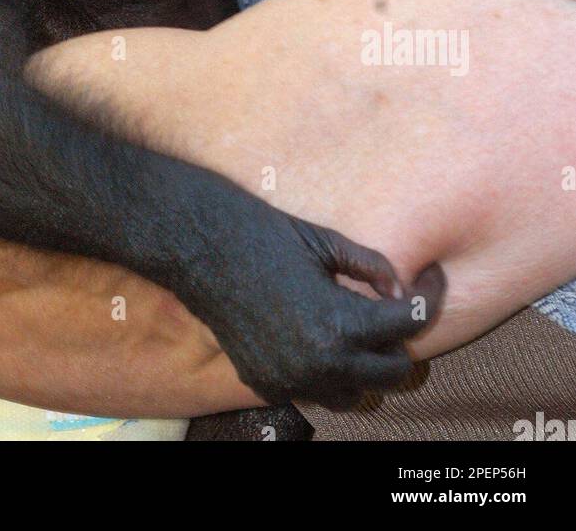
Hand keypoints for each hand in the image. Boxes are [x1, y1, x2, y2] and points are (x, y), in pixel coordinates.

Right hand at [180, 187, 445, 409]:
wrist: (197, 246)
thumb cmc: (261, 233)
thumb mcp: (325, 241)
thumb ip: (372, 268)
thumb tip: (401, 289)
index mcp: (338, 323)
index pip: (409, 324)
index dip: (428, 297)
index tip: (431, 280)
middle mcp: (318, 362)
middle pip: (392, 372)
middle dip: (401, 339)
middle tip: (393, 308)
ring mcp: (290, 379)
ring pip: (357, 395)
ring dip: (366, 366)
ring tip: (359, 329)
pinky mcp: (265, 383)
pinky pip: (315, 393)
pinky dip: (326, 373)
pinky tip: (317, 337)